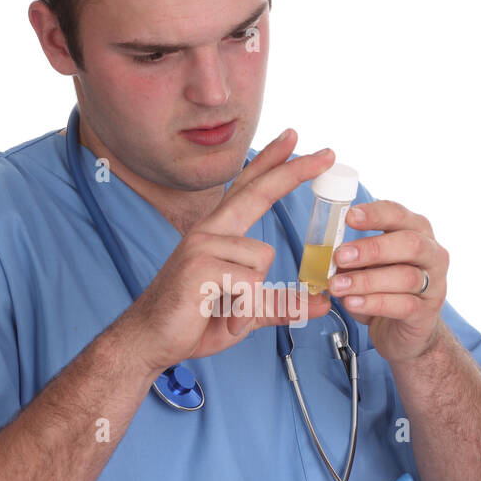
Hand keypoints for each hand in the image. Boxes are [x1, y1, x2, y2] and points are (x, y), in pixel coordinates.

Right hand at [122, 132, 333, 374]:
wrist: (150, 342)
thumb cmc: (193, 322)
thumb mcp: (247, 311)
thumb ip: (282, 303)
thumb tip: (322, 302)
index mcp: (217, 233)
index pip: (248, 189)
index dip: (271, 163)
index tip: (293, 139)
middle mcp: (208, 231)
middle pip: (257, 192)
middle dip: (293, 171)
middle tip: (329, 153)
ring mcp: (202, 245)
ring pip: (262, 259)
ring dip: (252, 296)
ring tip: (222, 309)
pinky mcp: (200, 266)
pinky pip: (250, 283)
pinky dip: (243, 309)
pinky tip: (215, 313)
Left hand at [326, 200, 448, 364]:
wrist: (405, 333)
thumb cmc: (388, 291)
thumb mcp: (369, 268)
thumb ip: (353, 258)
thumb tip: (326, 256)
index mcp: (416, 232)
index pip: (399, 215)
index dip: (375, 214)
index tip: (349, 217)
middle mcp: (432, 254)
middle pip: (410, 243)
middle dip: (372, 248)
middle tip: (340, 256)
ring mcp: (434, 284)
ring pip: (405, 277)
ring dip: (366, 280)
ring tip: (338, 285)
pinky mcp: (426, 313)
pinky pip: (403, 305)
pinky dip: (374, 303)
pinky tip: (352, 302)